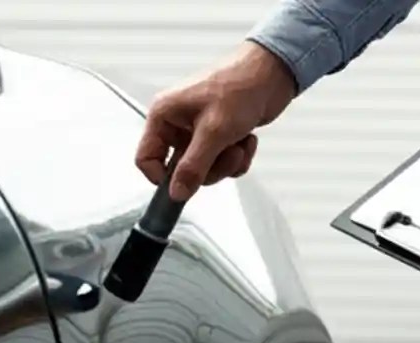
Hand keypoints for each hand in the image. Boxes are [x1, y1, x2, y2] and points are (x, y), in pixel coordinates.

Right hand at [136, 41, 296, 201]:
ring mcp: (199, 131)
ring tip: (240, 143)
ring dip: (228, 162)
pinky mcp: (219, 135)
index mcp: (164, 115)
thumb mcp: (214, 131)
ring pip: (205, 169)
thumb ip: (193, 167)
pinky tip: (247, 139)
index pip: (146, 158)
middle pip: (181, 169)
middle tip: (227, 153)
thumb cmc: (239, 86)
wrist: (273, 73)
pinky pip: (223, 162)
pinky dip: (239, 156)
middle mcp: (178, 123)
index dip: (162, 177)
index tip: (185, 185)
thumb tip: (176, 193)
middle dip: (210, 167)